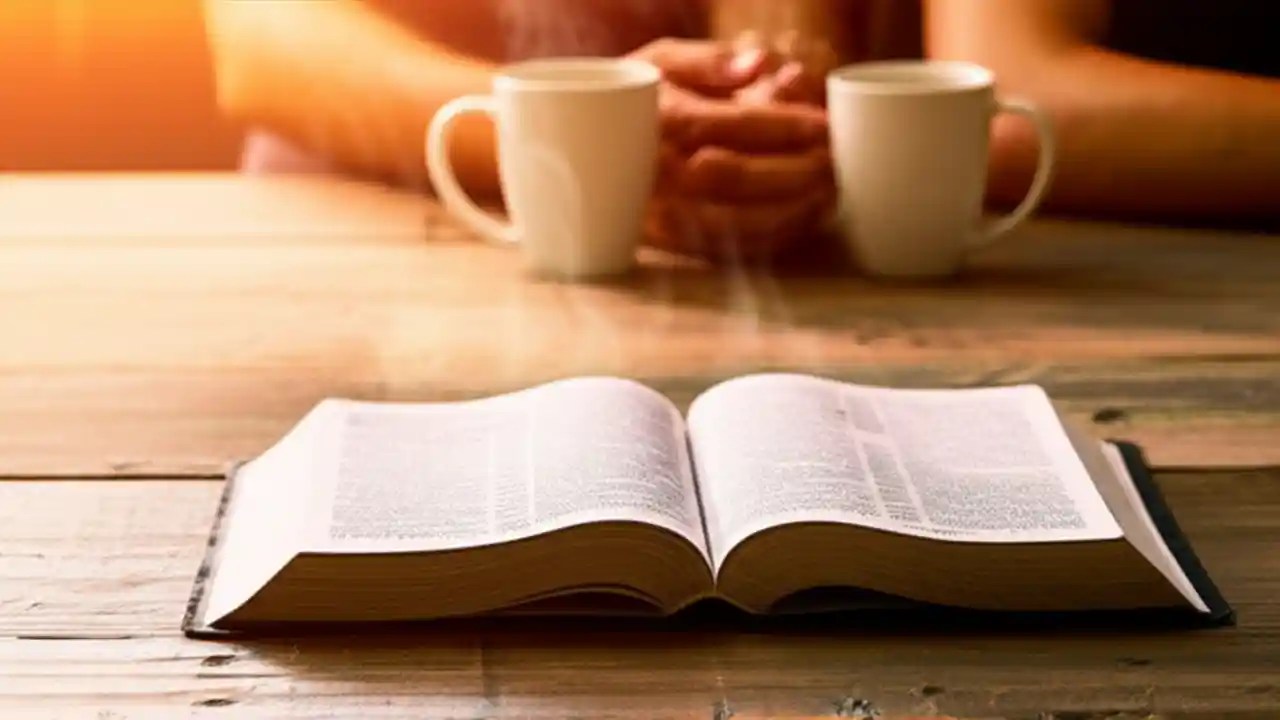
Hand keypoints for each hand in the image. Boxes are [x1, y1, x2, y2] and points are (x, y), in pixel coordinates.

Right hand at [628, 39, 834, 261]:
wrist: (569, 152)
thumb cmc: (630, 99)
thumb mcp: (657, 61)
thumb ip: (709, 60)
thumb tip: (759, 64)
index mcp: (659, 121)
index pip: (733, 125)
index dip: (787, 125)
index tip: (826, 124)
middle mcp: (658, 172)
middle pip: (739, 178)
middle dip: (797, 171)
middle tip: (835, 161)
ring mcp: (662, 214)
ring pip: (736, 224)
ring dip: (792, 211)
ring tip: (828, 192)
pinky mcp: (669, 243)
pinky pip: (727, 250)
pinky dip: (773, 238)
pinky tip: (803, 219)